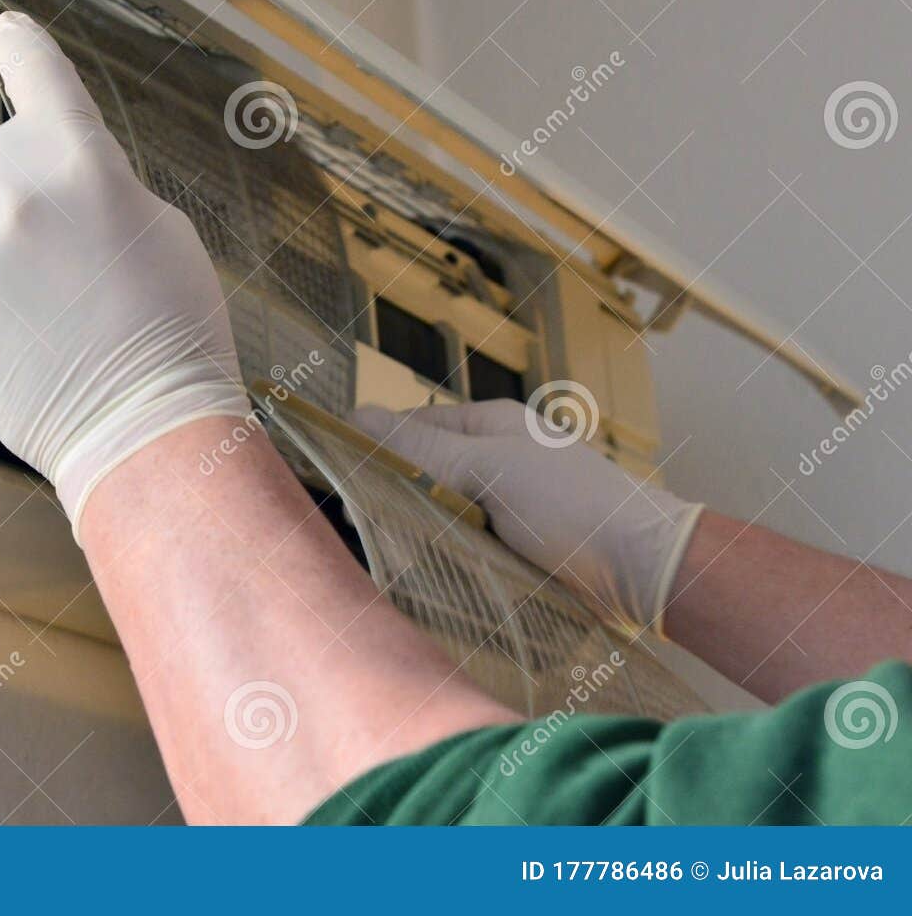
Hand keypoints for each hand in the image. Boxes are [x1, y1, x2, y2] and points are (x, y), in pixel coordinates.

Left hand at [0, 12, 249, 537]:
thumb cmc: (174, 329)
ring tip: (55, 318)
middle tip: (63, 251)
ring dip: (1, 259)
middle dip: (17, 189)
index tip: (7, 31)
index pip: (39, 77)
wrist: (143, 428)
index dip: (22, 48)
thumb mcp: (160, 228)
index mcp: (79, 159)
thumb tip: (58, 186)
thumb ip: (97, 186)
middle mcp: (12, 192)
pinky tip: (29, 346)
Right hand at [350, 401, 702, 633]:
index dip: (376, 447)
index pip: (412, 427)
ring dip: (422, 529)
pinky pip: (466, 544)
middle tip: (364, 522)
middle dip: (397, 494)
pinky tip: (432, 571)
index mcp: (489, 424)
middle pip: (424, 471)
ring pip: (442, 511)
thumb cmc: (572, 505)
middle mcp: (496, 457)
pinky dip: (449, 554)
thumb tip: (358, 414)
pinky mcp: (517, 545)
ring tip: (393, 550)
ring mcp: (507, 503)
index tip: (340, 477)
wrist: (645, 568)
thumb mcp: (488, 468)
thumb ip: (422, 447)